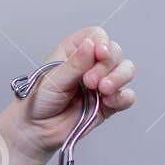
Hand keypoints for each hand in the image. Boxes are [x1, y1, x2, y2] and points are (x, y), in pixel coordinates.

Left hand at [9, 26, 136, 158]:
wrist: (38, 129)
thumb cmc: (39, 100)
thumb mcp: (54, 79)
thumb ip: (75, 64)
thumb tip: (91, 44)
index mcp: (73, 52)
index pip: (97, 36)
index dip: (102, 42)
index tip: (99, 53)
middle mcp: (90, 64)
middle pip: (115, 52)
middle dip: (107, 65)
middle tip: (90, 81)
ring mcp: (102, 83)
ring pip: (126, 71)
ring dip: (119, 78)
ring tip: (103, 90)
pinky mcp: (109, 102)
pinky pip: (127, 96)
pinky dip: (123, 97)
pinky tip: (108, 101)